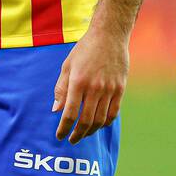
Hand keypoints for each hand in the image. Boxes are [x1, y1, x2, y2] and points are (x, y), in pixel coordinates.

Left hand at [53, 25, 128, 143]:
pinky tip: (98, 125)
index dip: (64, 128)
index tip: (60, 136)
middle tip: (72, 140)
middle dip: (77, 134)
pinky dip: (105, 123)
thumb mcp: (67, 66)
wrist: (109, 36)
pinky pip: (113, 113)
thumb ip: (61, 89)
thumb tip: (56, 110)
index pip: (70, 113)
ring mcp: (109, 89)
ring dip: (90, 131)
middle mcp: (94, 88)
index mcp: (78, 82)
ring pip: (100, 120)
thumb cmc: (85, 49)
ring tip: (83, 134)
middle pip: (85, 121)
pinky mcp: (120, 89)